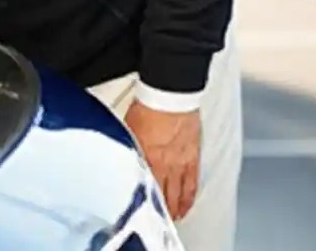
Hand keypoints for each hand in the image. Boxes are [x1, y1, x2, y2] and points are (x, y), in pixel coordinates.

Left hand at [123, 100, 200, 219]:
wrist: (171, 96)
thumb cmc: (148, 107)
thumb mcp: (129, 130)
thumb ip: (129, 148)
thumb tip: (121, 157)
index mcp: (146, 157)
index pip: (142, 187)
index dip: (140, 202)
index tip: (137, 211)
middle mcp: (164, 164)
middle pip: (163, 194)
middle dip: (160, 210)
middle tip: (157, 220)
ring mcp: (181, 162)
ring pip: (179, 192)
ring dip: (176, 207)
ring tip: (173, 217)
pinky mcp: (193, 157)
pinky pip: (193, 182)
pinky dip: (190, 195)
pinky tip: (187, 201)